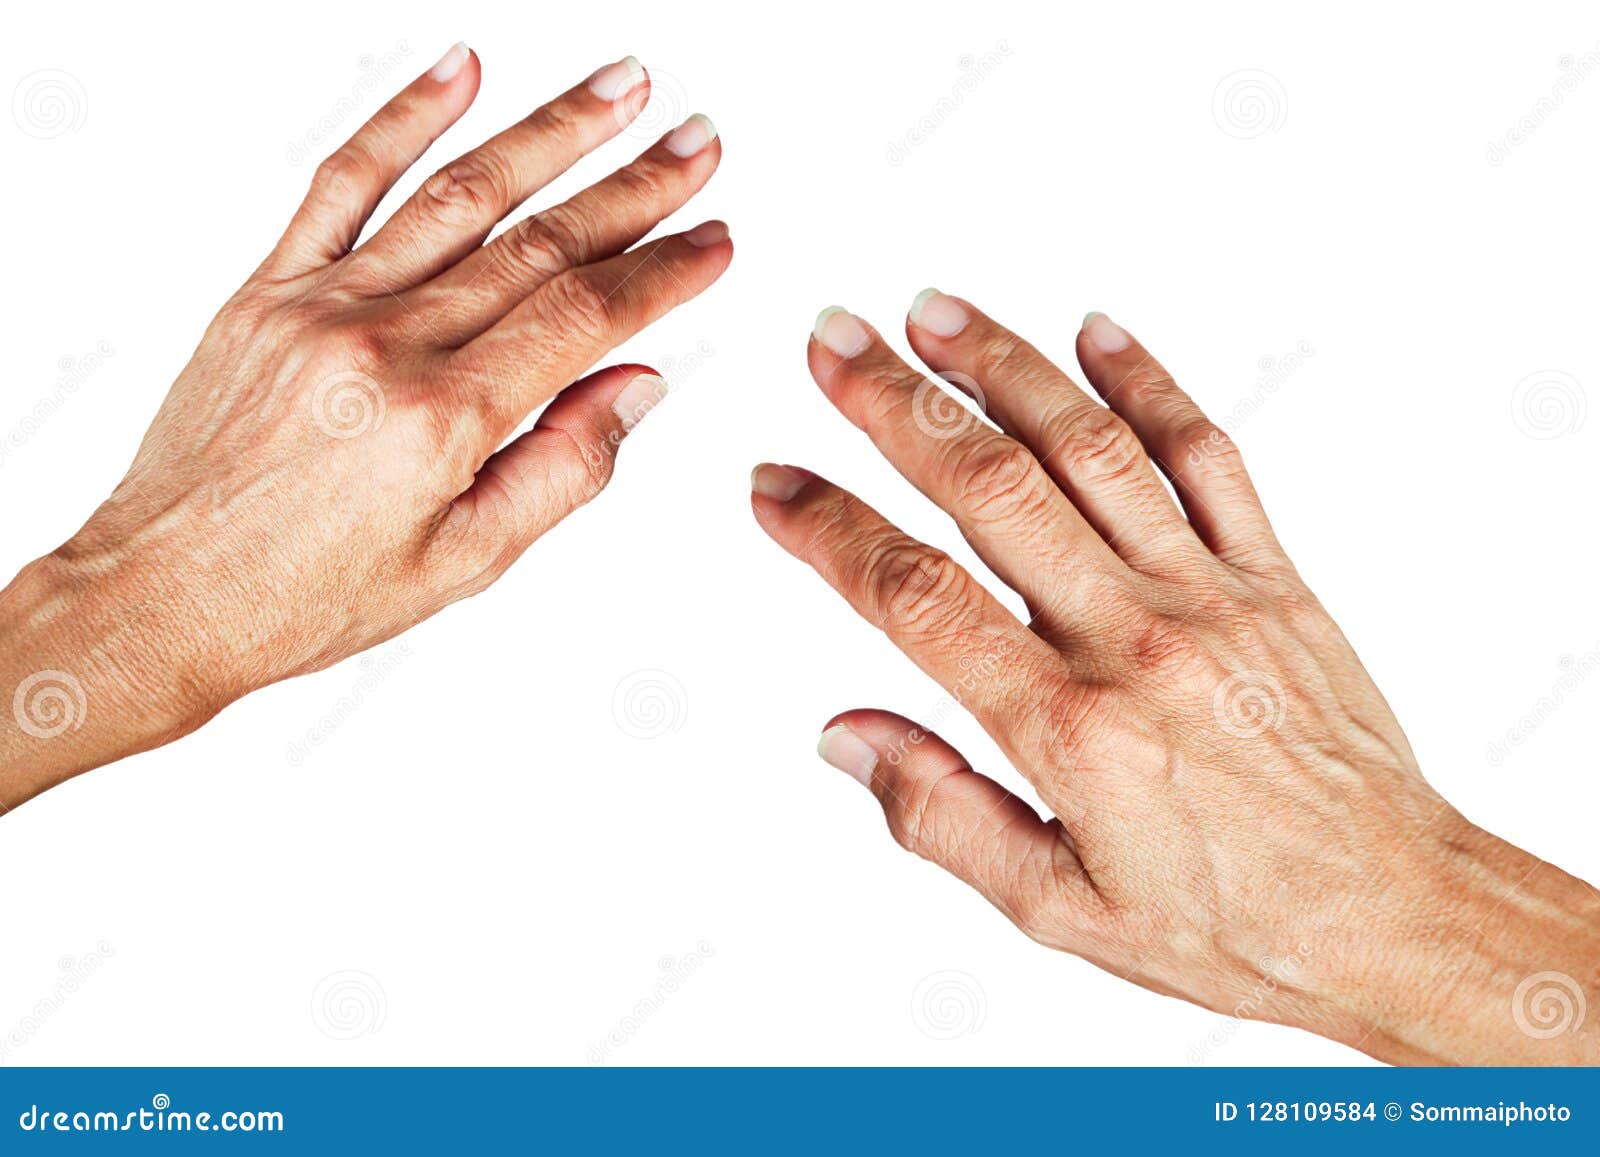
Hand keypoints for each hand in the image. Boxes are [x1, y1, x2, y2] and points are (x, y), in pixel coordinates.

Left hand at [0, 46, 730, 806]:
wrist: (163, 591)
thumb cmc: (307, 593)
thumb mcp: (465, 563)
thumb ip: (562, 469)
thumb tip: (636, 386)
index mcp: (440, 418)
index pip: (582, 317)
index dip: (661, 273)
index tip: (713, 243)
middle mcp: (384, 343)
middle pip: (538, 242)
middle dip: (633, 187)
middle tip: (698, 146)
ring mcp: (322, 303)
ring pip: (459, 193)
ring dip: (550, 132)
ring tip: (620, 91)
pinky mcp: (269, 287)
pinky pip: (341, 181)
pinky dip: (404, 117)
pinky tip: (460, 69)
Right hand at [751, 293, 1599, 1064]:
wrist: (1394, 910)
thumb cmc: (1233, 922)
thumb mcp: (1060, 907)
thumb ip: (940, 816)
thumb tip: (845, 735)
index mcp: (1070, 727)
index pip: (917, 598)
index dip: (831, 531)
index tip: (775, 485)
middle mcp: (1135, 640)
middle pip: (989, 490)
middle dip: (895, 405)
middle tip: (833, 341)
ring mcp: (1210, 594)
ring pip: (1088, 451)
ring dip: (1003, 369)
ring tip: (932, 313)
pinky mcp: (1272, 577)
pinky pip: (1209, 457)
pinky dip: (1150, 385)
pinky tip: (1096, 332)